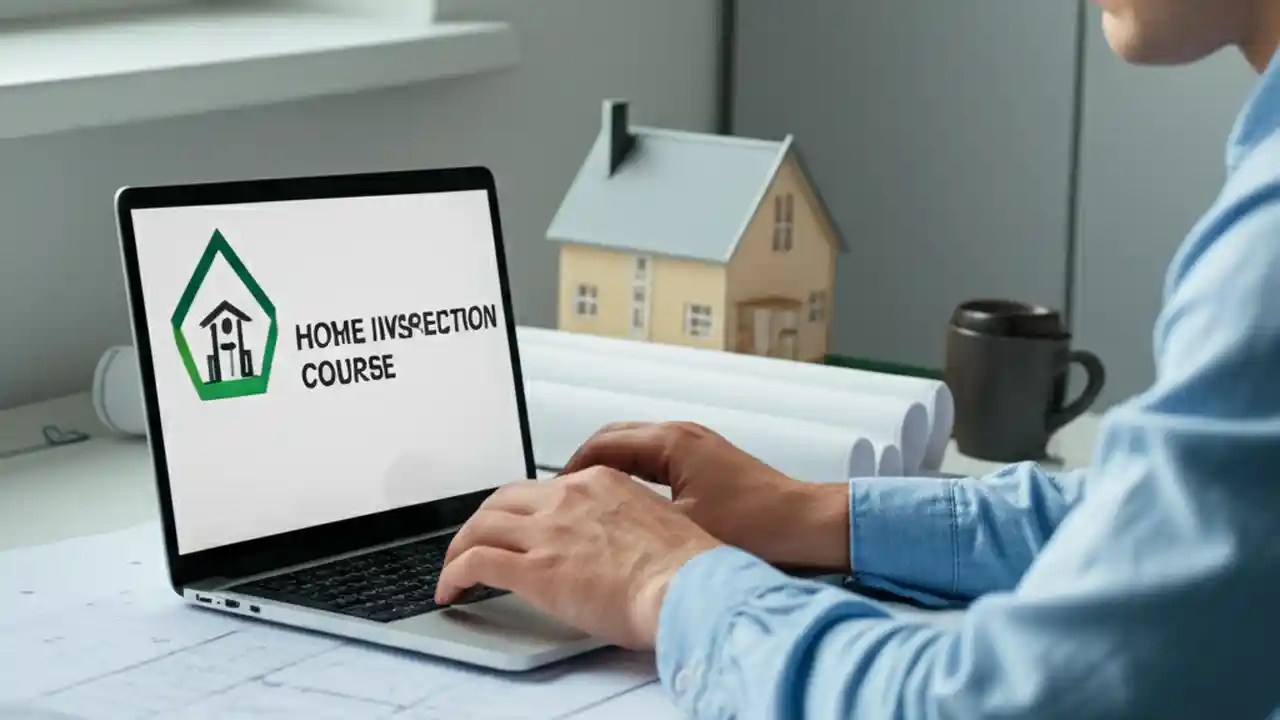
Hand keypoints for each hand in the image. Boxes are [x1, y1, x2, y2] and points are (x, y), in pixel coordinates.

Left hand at [435, 467, 720, 649]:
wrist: (689, 589)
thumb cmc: (687, 570)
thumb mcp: (657, 525)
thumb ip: (627, 523)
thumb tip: (618, 544)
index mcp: (601, 483)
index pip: (545, 488)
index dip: (523, 508)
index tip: (518, 525)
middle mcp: (569, 498)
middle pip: (503, 499)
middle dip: (483, 520)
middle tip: (474, 541)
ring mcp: (548, 531)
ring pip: (481, 526)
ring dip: (459, 547)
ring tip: (452, 568)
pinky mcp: (532, 568)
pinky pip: (475, 562)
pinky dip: (453, 574)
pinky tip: (450, 589)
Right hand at [563, 422, 849, 571]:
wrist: (810, 527)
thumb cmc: (760, 526)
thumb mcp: (684, 530)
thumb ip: (634, 524)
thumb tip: (594, 530)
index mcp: (671, 443)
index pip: (600, 445)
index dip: (570, 472)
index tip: (551, 495)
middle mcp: (682, 435)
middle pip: (613, 439)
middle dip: (583, 466)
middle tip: (560, 497)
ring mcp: (696, 446)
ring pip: (634, 448)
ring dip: (607, 470)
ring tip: (585, 502)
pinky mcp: (707, 462)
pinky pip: (654, 460)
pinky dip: (632, 476)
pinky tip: (627, 506)